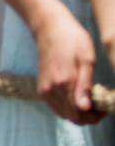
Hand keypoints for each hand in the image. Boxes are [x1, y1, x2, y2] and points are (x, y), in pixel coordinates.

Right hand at [33, 9, 103, 124]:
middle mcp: (51, 90)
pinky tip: (76, 95)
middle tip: (99, 104)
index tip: (104, 109)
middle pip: (71, 117)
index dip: (94, 117)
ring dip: (77, 112)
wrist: (49, 28)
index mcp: (64, 83)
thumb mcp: (87, 60)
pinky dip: (68, 106)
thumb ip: (85, 86)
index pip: (79, 114)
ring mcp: (44, 90)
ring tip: (89, 98)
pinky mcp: (41, 87)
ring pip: (63, 113)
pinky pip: (56, 106)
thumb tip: (85, 109)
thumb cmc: (72, 39)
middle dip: (87, 116)